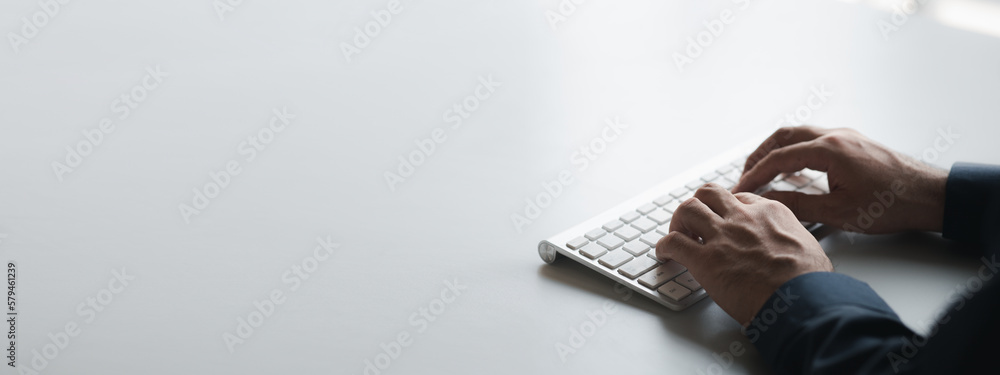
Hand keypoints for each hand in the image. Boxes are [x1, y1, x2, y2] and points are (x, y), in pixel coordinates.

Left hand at [656, 184, 832, 325]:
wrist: (801, 300)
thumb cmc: (810, 282)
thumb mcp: (809, 247)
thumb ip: (792, 241)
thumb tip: (793, 252)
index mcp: (770, 212)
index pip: (740, 199)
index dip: (728, 210)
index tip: (724, 222)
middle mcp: (743, 217)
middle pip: (709, 193)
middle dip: (699, 205)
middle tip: (695, 224)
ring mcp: (722, 236)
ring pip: (687, 209)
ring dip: (678, 221)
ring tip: (678, 235)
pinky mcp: (705, 259)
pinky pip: (673, 242)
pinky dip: (663, 246)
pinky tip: (664, 255)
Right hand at [733, 126, 947, 233]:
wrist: (930, 196)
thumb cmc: (892, 204)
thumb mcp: (838, 212)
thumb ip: (798, 205)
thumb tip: (768, 202)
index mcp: (829, 150)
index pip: (779, 158)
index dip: (755, 175)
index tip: (741, 188)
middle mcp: (836, 136)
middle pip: (783, 136)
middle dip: (759, 155)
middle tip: (745, 175)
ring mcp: (846, 137)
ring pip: (799, 134)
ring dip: (776, 150)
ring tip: (763, 170)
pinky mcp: (854, 143)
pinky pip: (814, 139)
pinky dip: (795, 150)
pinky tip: (793, 169)